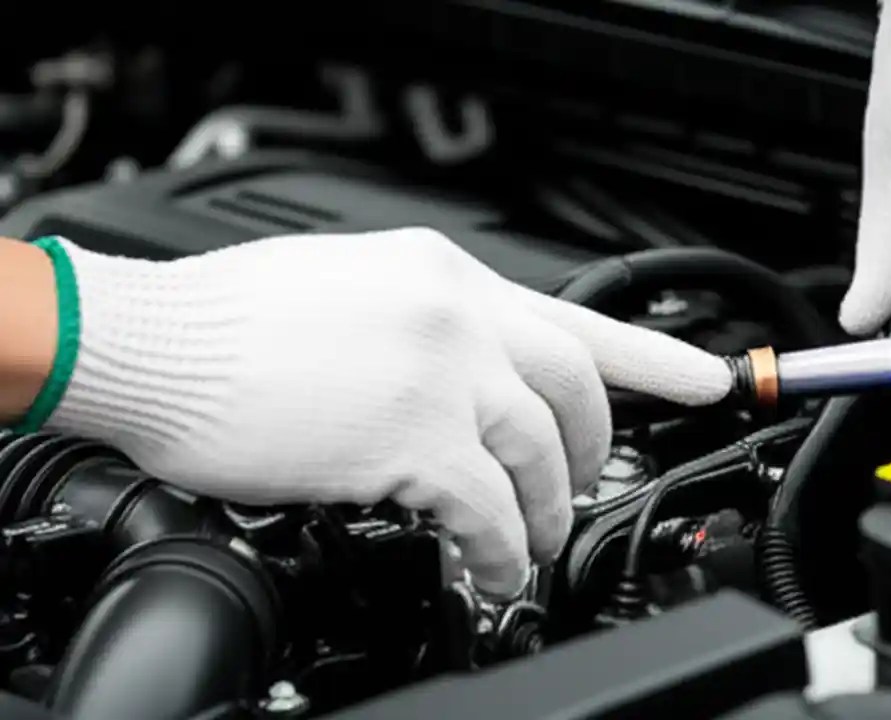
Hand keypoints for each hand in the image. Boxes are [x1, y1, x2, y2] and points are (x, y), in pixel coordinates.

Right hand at [31, 230, 731, 596]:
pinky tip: (492, 562)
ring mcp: (440, 374)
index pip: (578, 315)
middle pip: (577, 390)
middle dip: (590, 452)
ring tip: (531, 541)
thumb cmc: (232, 323)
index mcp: (446, 275)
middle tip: (582, 488)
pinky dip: (502, 544)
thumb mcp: (352, 287)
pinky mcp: (411, 438)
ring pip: (540, 455)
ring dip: (545, 510)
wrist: (154, 342)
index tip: (708, 378)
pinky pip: (489, 508)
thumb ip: (429, 326)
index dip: (656, 355)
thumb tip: (470, 376)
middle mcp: (458, 315)